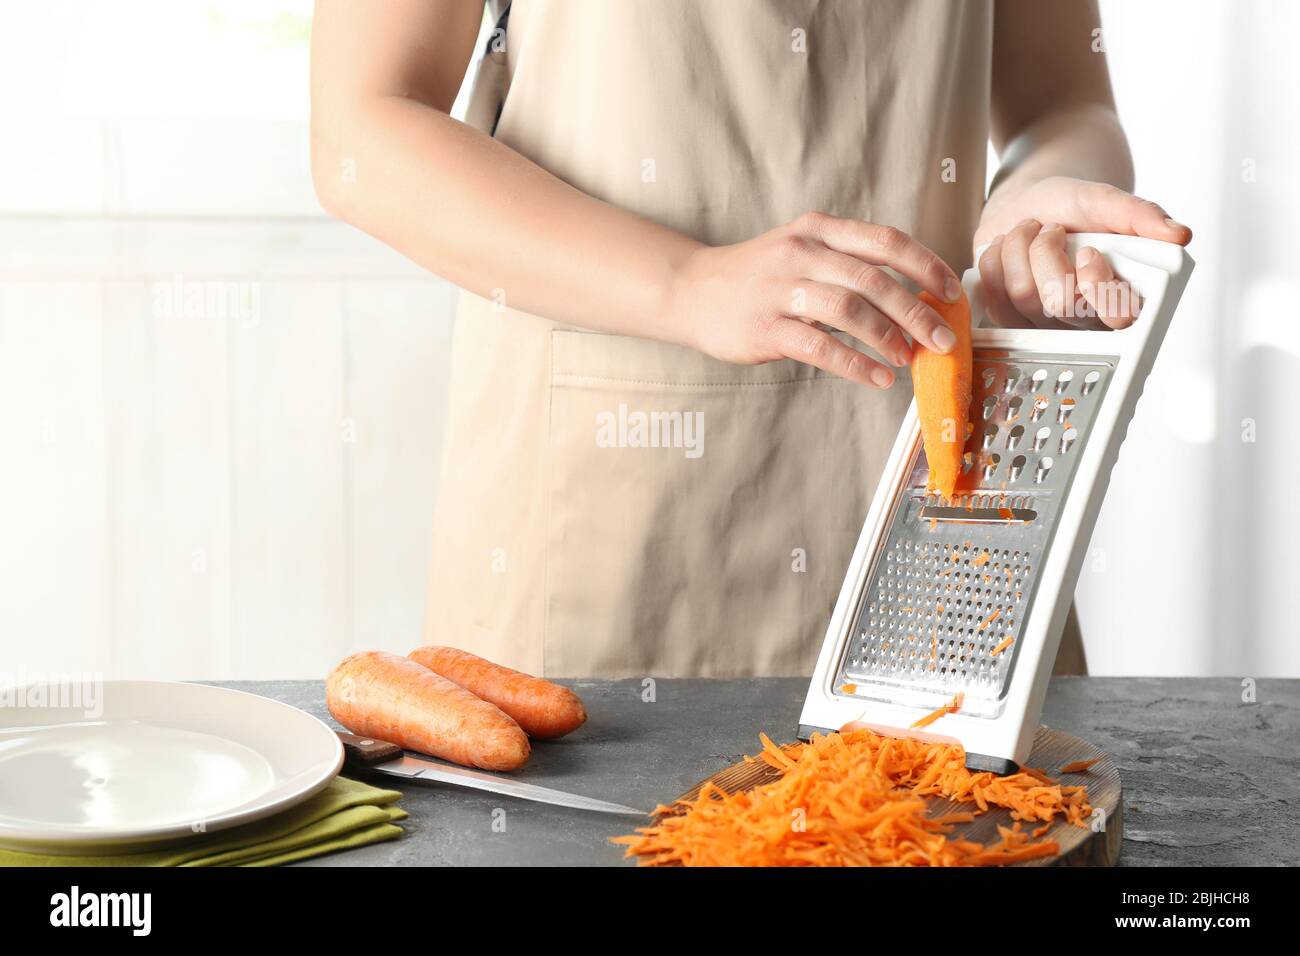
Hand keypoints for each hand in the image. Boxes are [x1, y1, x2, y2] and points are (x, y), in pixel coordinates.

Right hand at [670, 213, 962, 388]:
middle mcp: (801, 253)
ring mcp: (780, 290)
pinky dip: (855, 365)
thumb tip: (913, 295)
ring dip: (888, 338)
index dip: (925, 265)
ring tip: (909, 358)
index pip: (885, 241)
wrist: (690, 290)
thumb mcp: (802, 251)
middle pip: (873, 281)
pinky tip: (877, 378)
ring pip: (849, 311)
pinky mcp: (765, 328)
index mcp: (818, 230)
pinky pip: (820, 348)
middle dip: (917, 312)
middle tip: (942, 339)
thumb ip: (848, 263)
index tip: (953, 291)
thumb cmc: (758, 276)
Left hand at [974, 176, 1191, 328]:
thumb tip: (1179, 236)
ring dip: (1018, 249)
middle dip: (1047, 252)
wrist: (1027, 202)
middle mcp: (1082, 315)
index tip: (1089, 251)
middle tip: (1052, 230)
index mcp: (1119, 291)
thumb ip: (1140, 216)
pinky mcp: (1008, 316)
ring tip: (1030, 231)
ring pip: (1022, 296)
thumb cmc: (1070, 205)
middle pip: (1060, 303)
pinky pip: (993, 296)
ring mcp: (1042, 322)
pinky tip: (1007, 247)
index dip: (1099, 287)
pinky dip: (995, 260)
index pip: (1120, 318)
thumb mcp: (1105, 200)